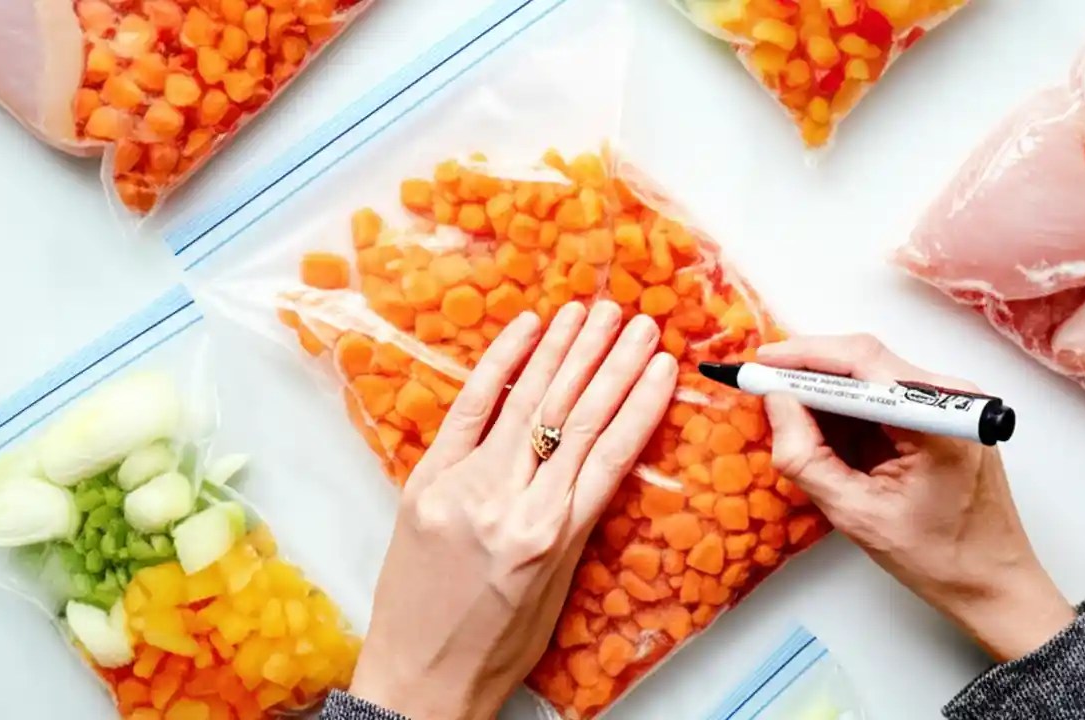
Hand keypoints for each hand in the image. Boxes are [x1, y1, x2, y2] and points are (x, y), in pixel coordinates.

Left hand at [349, 301, 676, 719]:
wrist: (421, 678)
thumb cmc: (498, 645)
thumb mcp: (560, 586)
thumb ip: (576, 517)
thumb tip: (598, 455)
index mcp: (553, 537)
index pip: (610, 452)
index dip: (640, 401)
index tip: (663, 363)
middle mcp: (512, 505)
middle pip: (574, 416)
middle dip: (609, 361)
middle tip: (635, 320)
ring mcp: (465, 487)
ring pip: (529, 403)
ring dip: (565, 351)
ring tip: (592, 311)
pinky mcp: (426, 480)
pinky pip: (468, 411)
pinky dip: (499, 365)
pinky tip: (527, 330)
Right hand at [759, 334, 1074, 662]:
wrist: (994, 582)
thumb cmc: (936, 558)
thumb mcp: (856, 514)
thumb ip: (807, 458)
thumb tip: (775, 402)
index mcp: (937, 418)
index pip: (860, 361)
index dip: (802, 358)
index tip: (757, 366)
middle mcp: (950, 396)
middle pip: (865, 358)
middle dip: (808, 369)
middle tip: (759, 383)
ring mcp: (949, 402)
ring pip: (870, 374)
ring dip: (824, 388)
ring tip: (782, 406)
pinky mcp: (941, 414)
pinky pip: (882, 394)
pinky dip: (845, 405)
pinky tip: (818, 423)